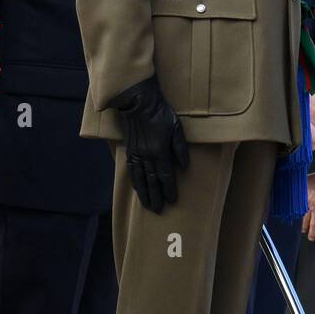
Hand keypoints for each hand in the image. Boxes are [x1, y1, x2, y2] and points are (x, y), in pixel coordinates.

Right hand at [110, 76, 189, 213]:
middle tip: (158, 210)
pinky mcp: (129, 150)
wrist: (138, 103)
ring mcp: (136, 154)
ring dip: (144, 193)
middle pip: (152, 181)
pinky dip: (134, 182)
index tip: (172, 200)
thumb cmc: (160, 113)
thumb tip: (184, 166)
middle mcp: (146, 156)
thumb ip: (180, 148)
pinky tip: (137, 188)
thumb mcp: (176, 128)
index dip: (169, 189)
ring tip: (147, 205)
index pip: (165, 176)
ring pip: (140, 179)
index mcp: (159, 151)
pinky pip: (131, 171)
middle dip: (156, 197)